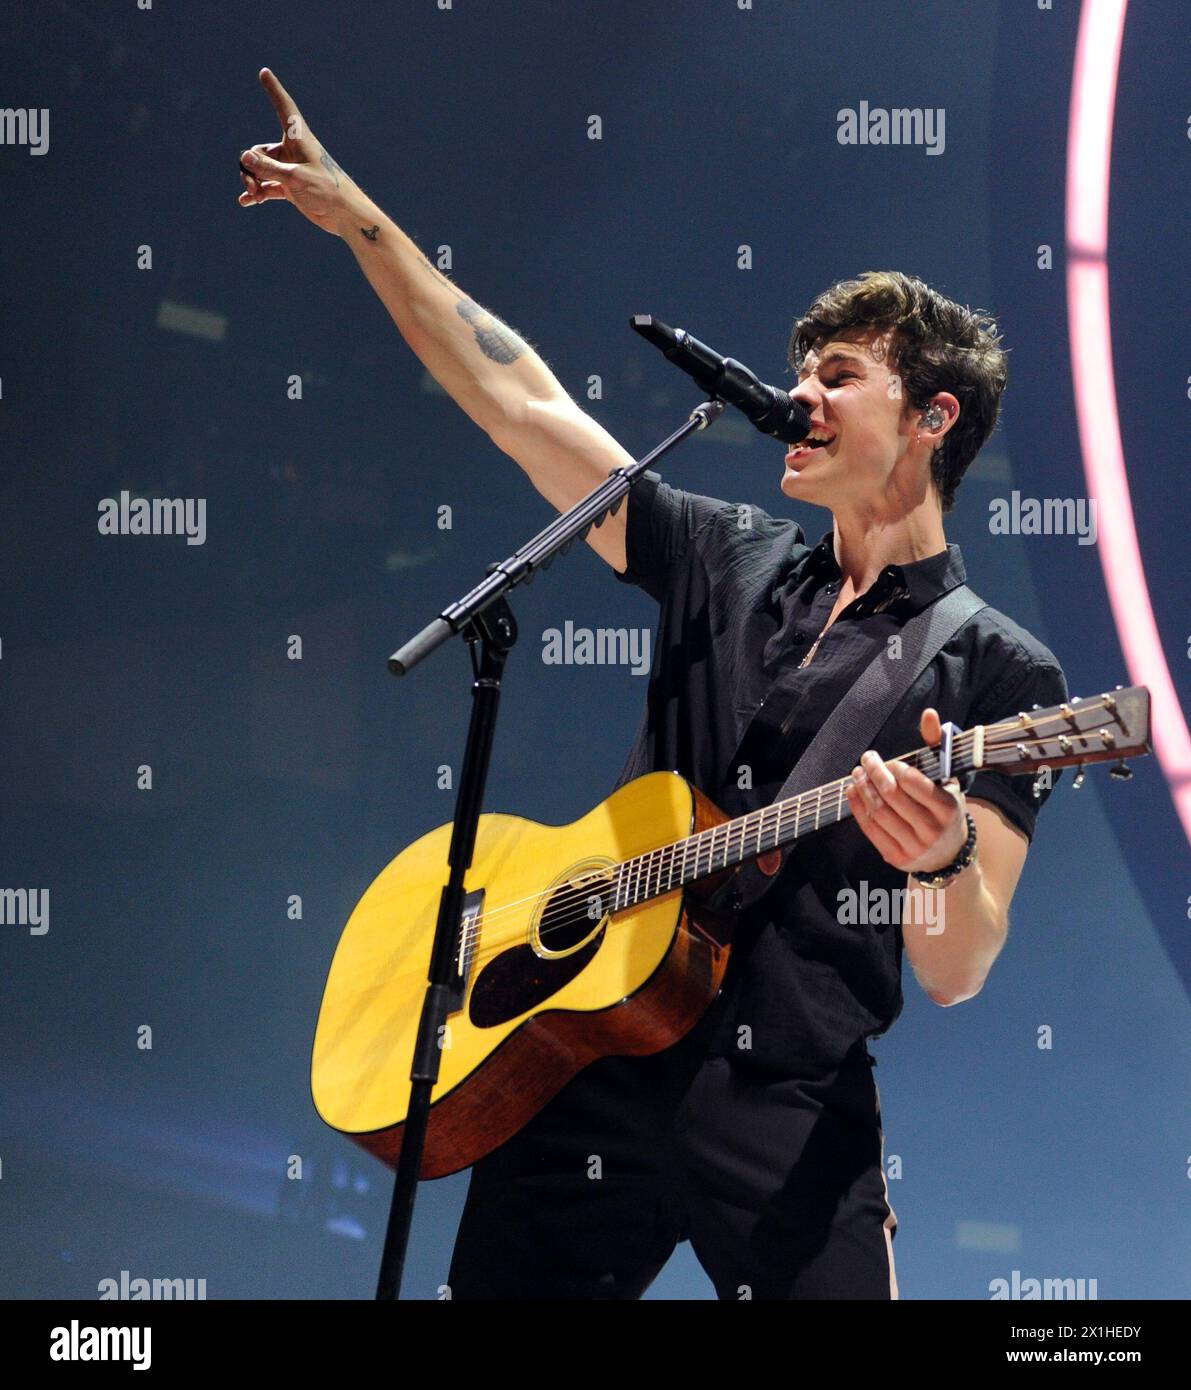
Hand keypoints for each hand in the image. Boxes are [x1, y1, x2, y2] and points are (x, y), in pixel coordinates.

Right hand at [238, 68, 353, 234]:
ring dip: (253, 181)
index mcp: (299, 139)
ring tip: (253, 196)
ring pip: (261, 169)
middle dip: (250, 167)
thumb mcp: (295, 178)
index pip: (284, 107)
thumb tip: (245, 158)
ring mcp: (290, 170)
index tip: (265, 72)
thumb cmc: (327, 191)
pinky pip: (268, 186)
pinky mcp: (291, 187)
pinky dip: (258, 192)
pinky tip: (247, 202)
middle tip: (252, 185)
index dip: (274, 90)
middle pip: (259, 152)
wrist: (345, 215)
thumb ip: (269, 168)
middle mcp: (293, 151)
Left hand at [844, 708, 968, 874]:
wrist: (949, 855)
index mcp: (948, 808)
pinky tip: (853, 791)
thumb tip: (929, 714)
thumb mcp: (949, 779)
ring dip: (863, 789)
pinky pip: (871, 830)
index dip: (896, 769)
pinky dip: (858, 808)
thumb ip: (937, 746)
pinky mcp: (897, 858)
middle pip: (893, 796)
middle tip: (866, 759)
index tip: (889, 761)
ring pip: (880, 813)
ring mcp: (914, 847)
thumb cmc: (945, 808)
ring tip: (857, 773)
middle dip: (875, 773)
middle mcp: (932, 830)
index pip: (915, 783)